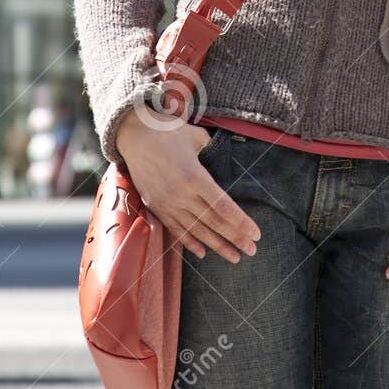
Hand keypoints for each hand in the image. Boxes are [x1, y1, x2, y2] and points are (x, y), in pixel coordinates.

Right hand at [115, 109, 261, 264]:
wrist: (132, 134)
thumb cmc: (167, 131)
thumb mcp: (195, 136)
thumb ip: (211, 150)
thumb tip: (222, 156)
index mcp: (194, 177)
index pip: (223, 207)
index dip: (241, 223)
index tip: (256, 234)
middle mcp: (180, 194)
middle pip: (213, 222)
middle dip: (234, 238)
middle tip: (252, 251)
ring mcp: (167, 203)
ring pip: (196, 229)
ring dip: (216, 245)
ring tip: (234, 257)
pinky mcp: (156, 206)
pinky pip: (175, 228)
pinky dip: (189, 242)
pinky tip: (202, 253)